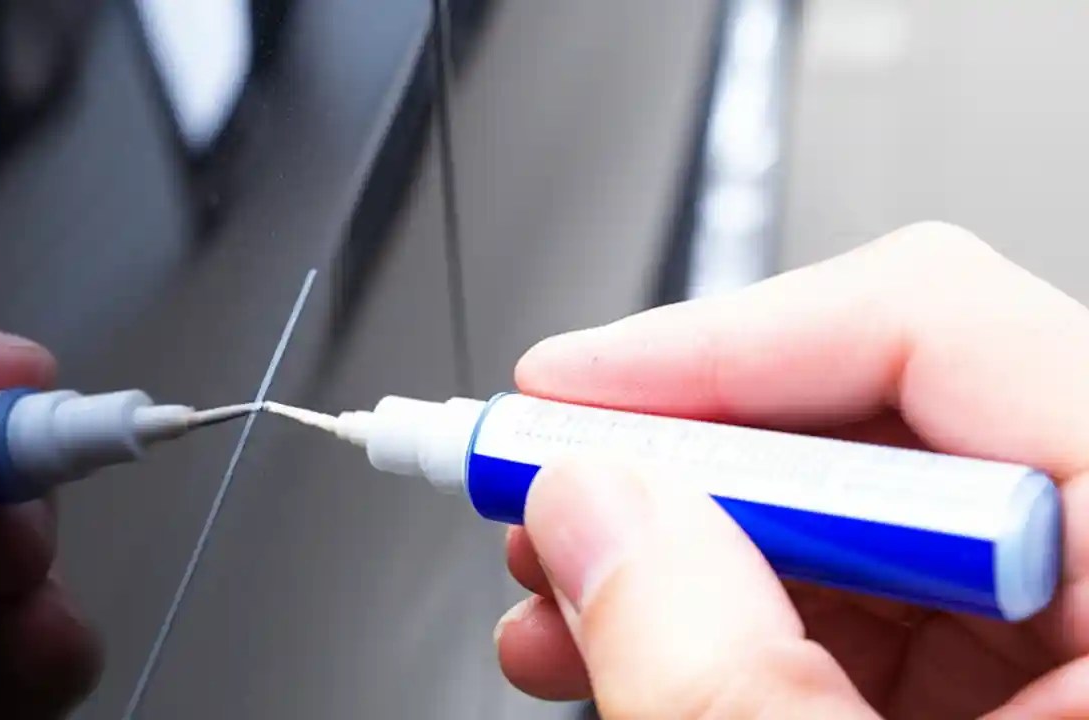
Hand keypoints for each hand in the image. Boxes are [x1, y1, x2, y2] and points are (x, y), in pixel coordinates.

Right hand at [496, 223, 1088, 718]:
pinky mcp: (1018, 673)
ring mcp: (1072, 617)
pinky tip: (625, 633)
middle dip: (672, 454)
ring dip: (674, 538)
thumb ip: (725, 675)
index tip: (564, 393)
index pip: (934, 325)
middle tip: (540, 483)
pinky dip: (722, 606)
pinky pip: (856, 590)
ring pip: (843, 503)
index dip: (716, 343)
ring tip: (556, 585)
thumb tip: (594, 506)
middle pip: (869, 406)